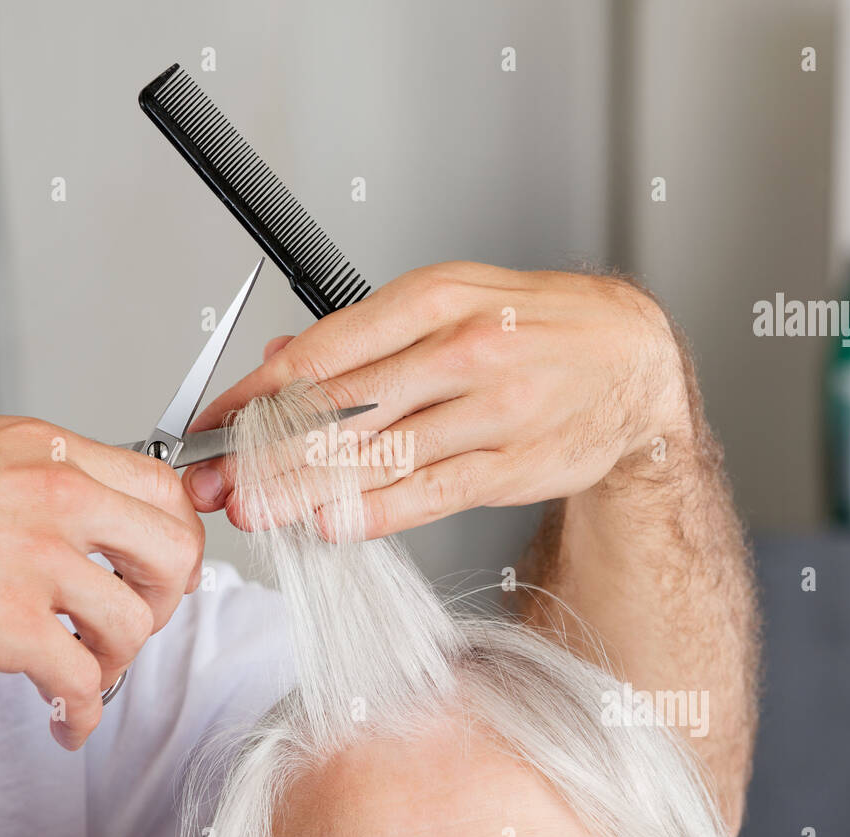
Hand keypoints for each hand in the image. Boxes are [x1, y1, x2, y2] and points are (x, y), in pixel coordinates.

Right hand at [0, 380, 202, 749]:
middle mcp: (60, 503)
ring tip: (96, 669)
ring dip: (120, 657)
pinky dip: (81, 711)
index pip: (159, 486)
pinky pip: (80, 681)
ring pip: (133, 624)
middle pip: (171, 552)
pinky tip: (68, 720)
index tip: (164, 557)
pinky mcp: (13, 630)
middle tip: (142, 612)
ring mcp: (42, 567)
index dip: (173, 529)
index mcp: (47, 453)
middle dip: (165, 594)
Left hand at [181, 262, 693, 537]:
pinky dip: (378, 512)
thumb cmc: (535, 325)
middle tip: (217, 482)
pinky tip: (334, 524)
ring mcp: (492, 410)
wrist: (633, 360)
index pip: (325, 351)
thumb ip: (365, 333)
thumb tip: (280, 360)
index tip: (215, 422)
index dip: (258, 393)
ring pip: (381, 455)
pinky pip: (433, 493)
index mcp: (437, 298)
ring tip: (259, 510)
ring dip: (308, 489)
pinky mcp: (516, 464)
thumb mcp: (454, 299)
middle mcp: (464, 350)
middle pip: (343, 407)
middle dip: (267, 451)